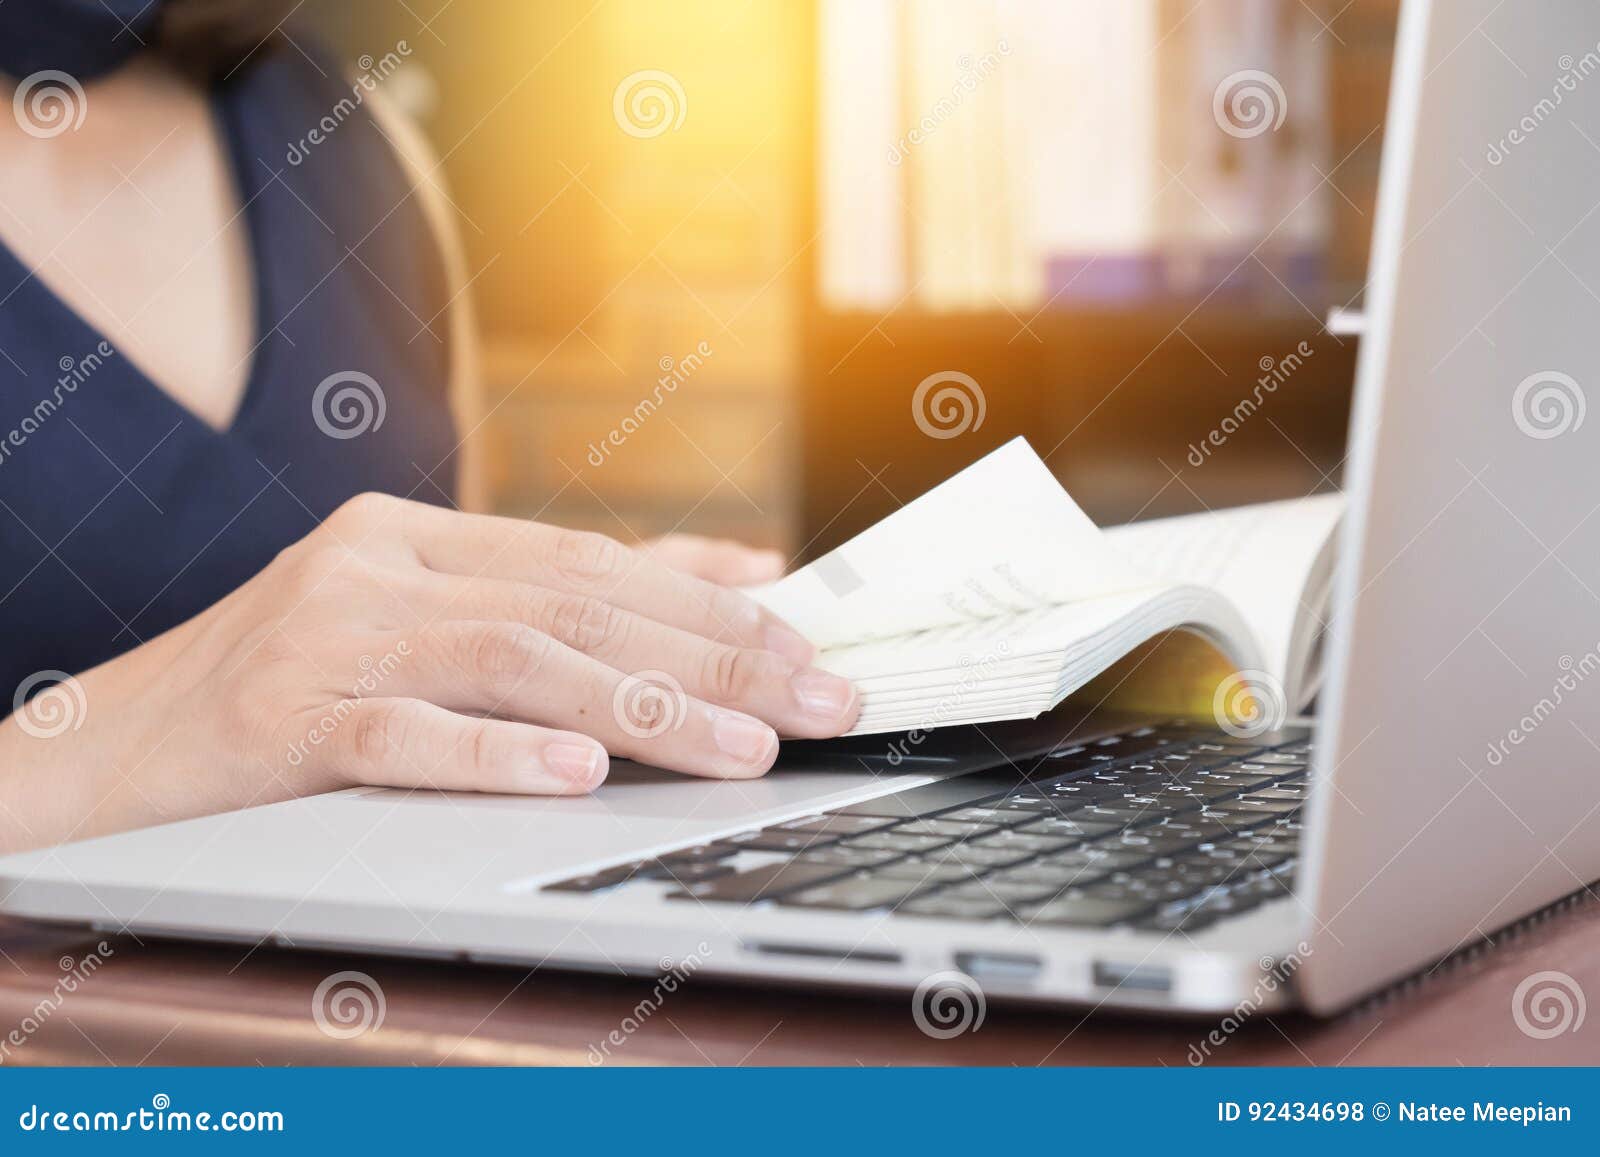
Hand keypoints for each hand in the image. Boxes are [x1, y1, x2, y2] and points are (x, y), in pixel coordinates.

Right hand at [0, 494, 857, 850]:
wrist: (108, 749)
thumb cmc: (283, 690)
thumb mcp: (416, 622)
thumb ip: (555, 598)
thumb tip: (732, 578)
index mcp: (418, 536)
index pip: (593, 560)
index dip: (710, 604)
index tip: (807, 646)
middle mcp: (379, 567)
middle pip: (577, 605)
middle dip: (713, 657)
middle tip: (820, 701)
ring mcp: (327, 638)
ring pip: (514, 660)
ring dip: (644, 708)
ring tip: (741, 747)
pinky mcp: (279, 720)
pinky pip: (403, 734)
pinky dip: (495, 754)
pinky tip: (578, 777)